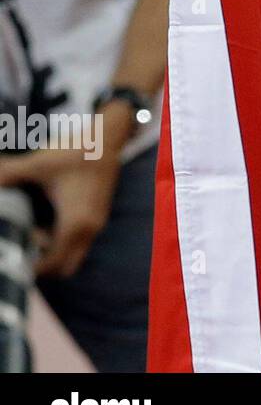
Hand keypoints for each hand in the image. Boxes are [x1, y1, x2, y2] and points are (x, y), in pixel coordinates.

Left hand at [0, 104, 131, 276]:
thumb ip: (9, 174)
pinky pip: (80, 242)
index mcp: (75, 222)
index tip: (14, 254)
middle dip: (45, 265)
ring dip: (54, 252)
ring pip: (74, 254)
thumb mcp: (38, 163)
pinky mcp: (98, 215)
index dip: (31, 267)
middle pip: (66, 267)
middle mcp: (89, 228)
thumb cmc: (76, 151)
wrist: (108, 137)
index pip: (54, 264)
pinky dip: (63, 241)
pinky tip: (46, 221)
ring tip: (32, 232)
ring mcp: (96, 222)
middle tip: (23, 246)